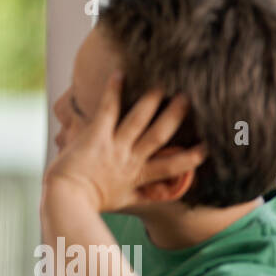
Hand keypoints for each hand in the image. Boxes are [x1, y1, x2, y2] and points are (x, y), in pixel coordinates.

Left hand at [44, 71, 207, 211]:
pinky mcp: (95, 136)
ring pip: (139, 120)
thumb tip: (165, 193)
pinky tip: (119, 74)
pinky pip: (107, 110)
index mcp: (138, 175)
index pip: (173, 166)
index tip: (210, 146)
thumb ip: (145, 194)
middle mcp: (130, 158)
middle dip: (175, 116)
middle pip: (159, 135)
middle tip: (190, 98)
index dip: (192, 157)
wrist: (65, 199)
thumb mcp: (123, 201)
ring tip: (164, 84)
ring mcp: (113, 146)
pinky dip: (113, 91)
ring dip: (152, 101)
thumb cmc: (91, 201)